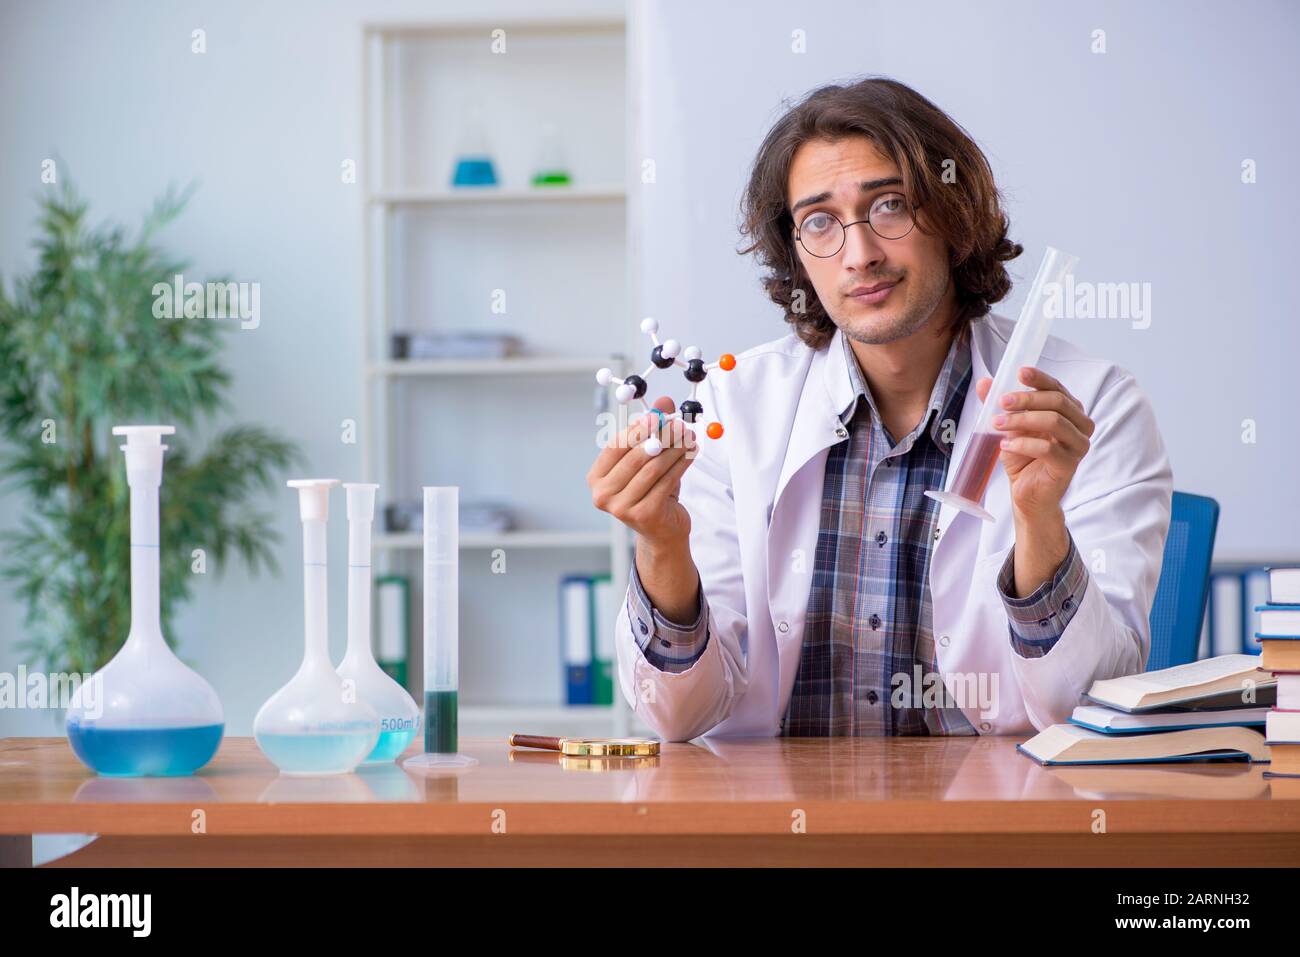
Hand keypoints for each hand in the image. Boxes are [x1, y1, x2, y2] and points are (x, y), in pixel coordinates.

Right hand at [587, 396, 697, 547]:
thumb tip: (664, 402)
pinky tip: (691, 453)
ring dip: (674, 449)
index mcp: (596, 478)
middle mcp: (603, 495)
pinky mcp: (644, 515)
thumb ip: (652, 430)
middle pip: (635, 457)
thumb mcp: (648, 459)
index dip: (636, 429)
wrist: (662, 530)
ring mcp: (621, 508)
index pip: (615, 446)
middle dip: (660, 437)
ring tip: (689, 436)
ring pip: (653, 469)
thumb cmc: (651, 490)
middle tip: (679, 423)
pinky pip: (666, 482)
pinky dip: (681, 465)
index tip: (656, 416)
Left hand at [976, 366, 1093, 521]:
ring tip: (998, 424)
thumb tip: (984, 383)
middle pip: (1057, 402)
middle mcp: (1079, 426)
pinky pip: (1048, 449)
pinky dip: (1023, 444)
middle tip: (1002, 402)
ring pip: (1054, 422)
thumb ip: (999, 405)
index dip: (1040, 379)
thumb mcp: (1008, 427)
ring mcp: (1078, 446)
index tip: (1020, 372)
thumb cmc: (1022, 458)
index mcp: (1069, 411)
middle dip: (1027, 399)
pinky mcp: (1069, 465)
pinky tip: (1005, 445)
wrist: (1026, 493)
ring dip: (1022, 420)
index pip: (1057, 388)